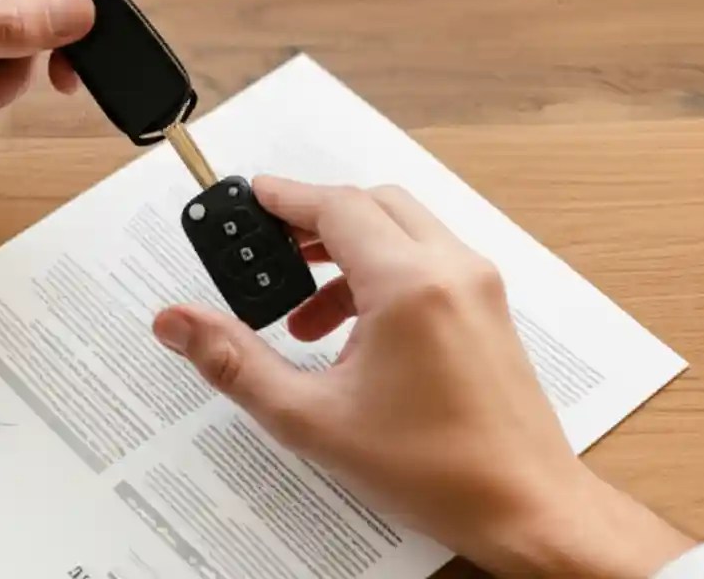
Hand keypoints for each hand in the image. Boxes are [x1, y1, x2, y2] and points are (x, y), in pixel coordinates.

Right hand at [152, 176, 693, 576]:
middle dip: (314, 219)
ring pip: (402, 230)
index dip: (284, 196)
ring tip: (303, 314)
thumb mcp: (311, 418)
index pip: (337, 206)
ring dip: (346, 252)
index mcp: (410, 285)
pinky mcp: (488, 308)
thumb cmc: (436, 470)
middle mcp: (452, 270)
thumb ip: (235, 362)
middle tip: (269, 247)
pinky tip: (350, 334)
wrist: (525, 507)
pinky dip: (381, 273)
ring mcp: (478, 286)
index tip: (250, 195)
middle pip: (371, 205)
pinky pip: (427, 261)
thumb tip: (178, 323)